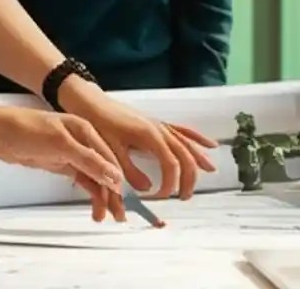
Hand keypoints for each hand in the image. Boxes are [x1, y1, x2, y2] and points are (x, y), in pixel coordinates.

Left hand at [0, 107, 125, 221]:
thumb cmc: (27, 129)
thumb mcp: (61, 144)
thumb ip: (88, 159)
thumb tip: (112, 174)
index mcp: (87, 130)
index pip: (108, 158)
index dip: (116, 178)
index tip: (121, 197)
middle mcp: (83, 142)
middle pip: (104, 170)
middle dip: (112, 192)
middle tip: (118, 214)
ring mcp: (72, 154)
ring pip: (94, 178)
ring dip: (101, 196)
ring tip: (104, 216)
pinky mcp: (61, 163)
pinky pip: (82, 180)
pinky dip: (89, 193)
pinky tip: (94, 206)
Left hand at [60, 77, 217, 199]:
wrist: (90, 103)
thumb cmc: (98, 124)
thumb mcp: (110, 151)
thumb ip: (128, 171)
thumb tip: (146, 189)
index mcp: (150, 136)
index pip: (171, 165)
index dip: (171, 184)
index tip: (161, 198)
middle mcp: (160, 130)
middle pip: (185, 155)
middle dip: (189, 177)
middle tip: (184, 197)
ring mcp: (160, 125)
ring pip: (187, 144)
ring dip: (198, 160)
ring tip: (208, 174)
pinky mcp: (157, 124)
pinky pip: (182, 131)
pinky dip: (197, 138)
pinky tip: (209, 145)